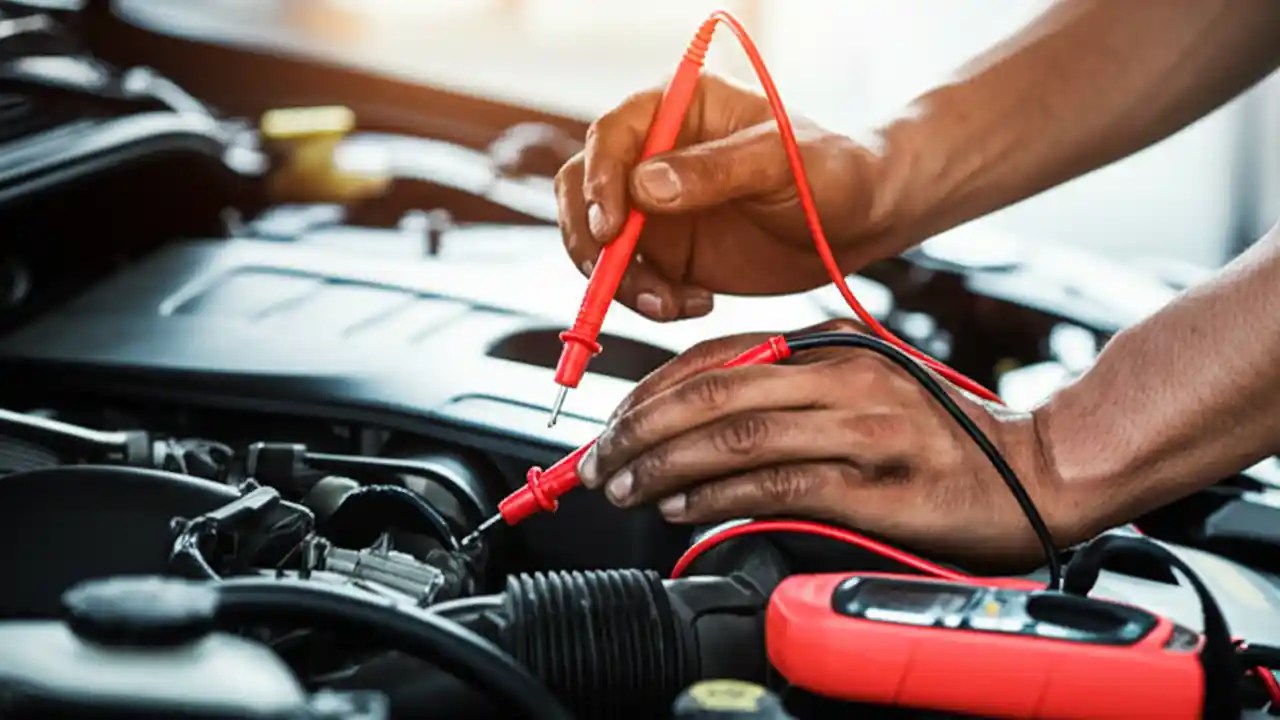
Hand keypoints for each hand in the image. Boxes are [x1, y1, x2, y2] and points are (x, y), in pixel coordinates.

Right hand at [555, 75, 897, 321]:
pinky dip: (647, 300)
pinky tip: (696, 303)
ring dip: (617, 281)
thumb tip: (645, 187)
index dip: (598, 179)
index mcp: (677, 108)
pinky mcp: (666, 254)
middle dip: (589, 239)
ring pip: (596, 243)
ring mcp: (654, 208)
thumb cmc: (832, 172)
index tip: (612, 226)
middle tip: (618, 278)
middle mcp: (653, 156)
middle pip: (581, 190)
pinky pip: (628, 280)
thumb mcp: (783, 163)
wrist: (859, 223)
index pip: (610, 135)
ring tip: (670, 303)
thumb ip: (716, 171)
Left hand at [576, 322, 1089, 569]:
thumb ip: (788, 395)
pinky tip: (684, 507)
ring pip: (739, 439)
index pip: (719, 357)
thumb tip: (693, 421)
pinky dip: (720, 497)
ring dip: (668, 465)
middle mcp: (845, 379)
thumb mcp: (862, 388)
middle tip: (602, 461)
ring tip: (629, 486)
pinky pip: (780, 488)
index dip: (653, 390)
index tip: (614, 421)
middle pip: (715, 395)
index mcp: (833, 349)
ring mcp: (865, 431)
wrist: (1034, 468)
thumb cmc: (939, 433)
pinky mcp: (880, 487)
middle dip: (643, 429)